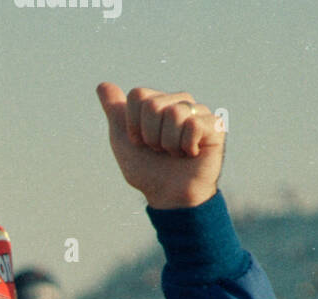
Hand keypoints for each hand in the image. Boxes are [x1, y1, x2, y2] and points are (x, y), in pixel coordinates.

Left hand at [96, 83, 224, 209]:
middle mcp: (179, 102)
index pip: (137, 95)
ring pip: (175, 114)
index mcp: (158, 103)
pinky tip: (191, 153)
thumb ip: (114, 111)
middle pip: (153, 104)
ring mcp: (199, 112)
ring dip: (168, 143)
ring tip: (175, 153)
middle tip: (159, 149)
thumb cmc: (147, 169)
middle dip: (150, 135)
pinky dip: (186, 146)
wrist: (168, 196)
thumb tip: (102, 85)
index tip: (139, 141)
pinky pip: (194, 125)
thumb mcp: (123, 140)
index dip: (132, 124)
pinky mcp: (215, 125)